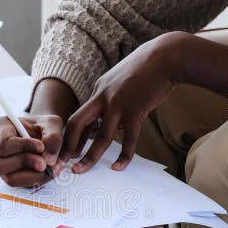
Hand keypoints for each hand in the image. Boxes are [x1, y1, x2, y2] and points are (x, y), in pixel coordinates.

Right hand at [0, 115, 63, 186]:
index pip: (3, 143)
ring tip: (49, 168)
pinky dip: (34, 180)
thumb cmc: (43, 127)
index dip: (23, 147)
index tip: (41, 147)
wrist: (44, 137)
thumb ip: (53, 137)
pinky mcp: (6, 176)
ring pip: (9, 178)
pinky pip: (18, 184)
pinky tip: (45, 172)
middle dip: (24, 164)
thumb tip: (49, 160)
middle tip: (45, 164)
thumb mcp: (52, 124)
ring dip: (32, 176)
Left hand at [60, 33, 179, 172]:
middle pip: (78, 124)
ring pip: (101, 137)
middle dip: (67, 145)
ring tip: (80, 170)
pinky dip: (124, 156)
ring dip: (89, 156)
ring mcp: (119, 104)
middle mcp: (103, 98)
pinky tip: (118, 167)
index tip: (65, 151)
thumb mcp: (118, 81)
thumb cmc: (145, 71)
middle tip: (61, 163)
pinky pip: (129, 139)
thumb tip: (109, 122)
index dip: (70, 136)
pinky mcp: (137, 111)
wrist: (166, 57)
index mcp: (98, 91)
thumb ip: (110, 100)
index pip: (78, 117)